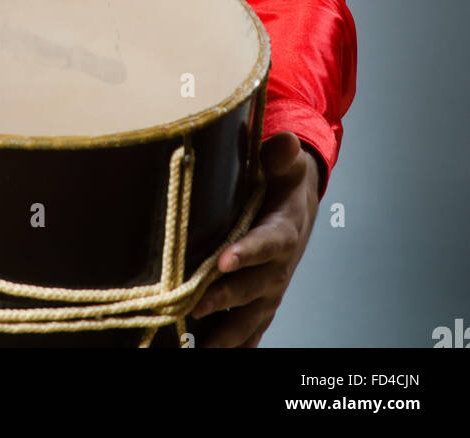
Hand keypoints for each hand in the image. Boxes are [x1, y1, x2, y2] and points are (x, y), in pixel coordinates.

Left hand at [189, 132, 320, 347]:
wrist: (298, 205)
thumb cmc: (283, 182)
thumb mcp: (285, 162)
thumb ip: (282, 154)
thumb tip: (286, 141)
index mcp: (284, 229)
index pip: (268, 242)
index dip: (249, 251)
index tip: (224, 260)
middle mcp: (280, 266)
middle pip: (256, 286)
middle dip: (228, 298)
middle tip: (198, 307)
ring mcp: (271, 288)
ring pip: (252, 316)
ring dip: (228, 333)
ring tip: (201, 348)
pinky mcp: (262, 302)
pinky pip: (251, 329)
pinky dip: (236, 345)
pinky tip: (209, 354)